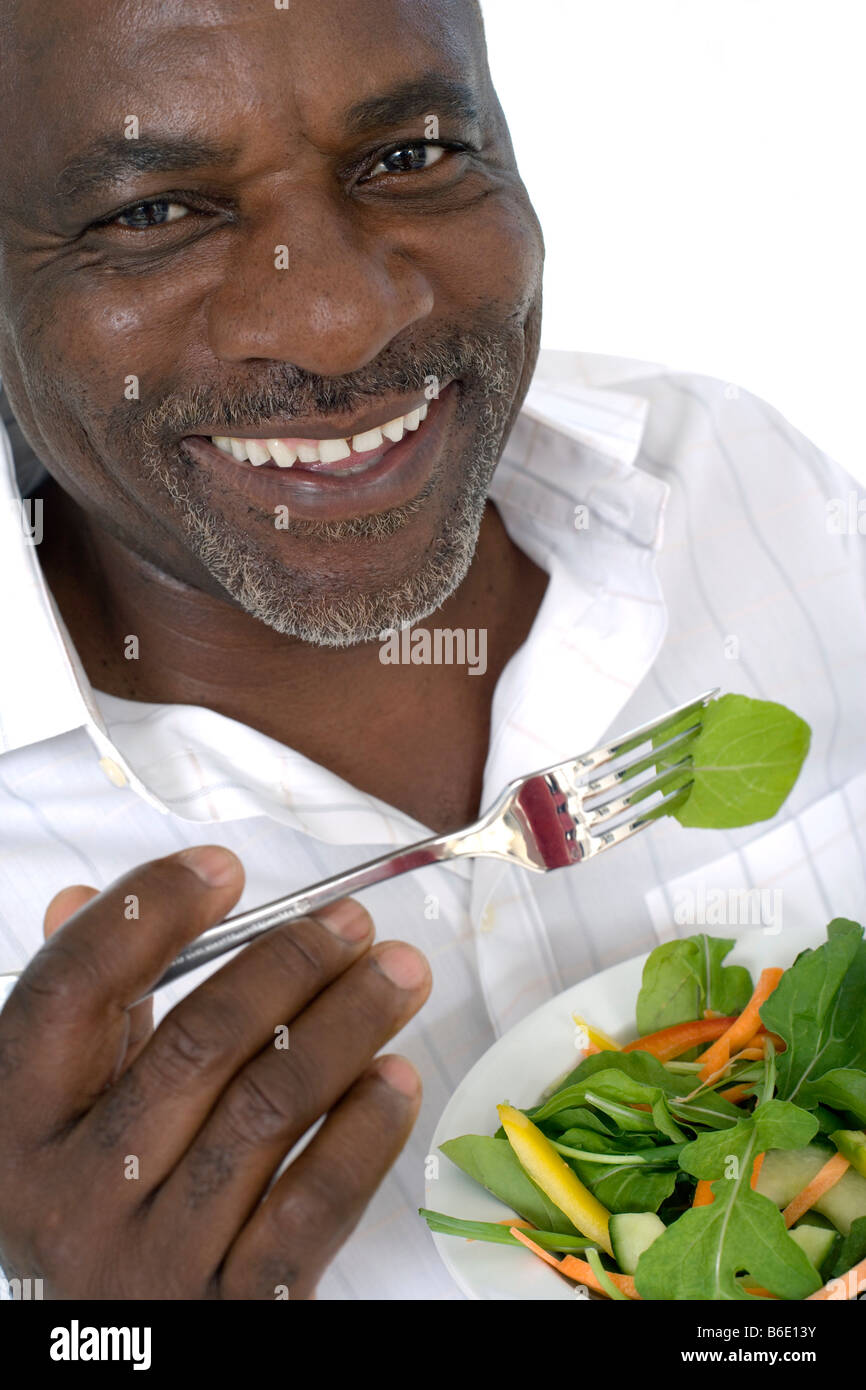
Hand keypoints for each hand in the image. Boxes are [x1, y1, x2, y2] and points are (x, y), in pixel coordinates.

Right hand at [0, 845, 429, 1298]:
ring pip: (267, 1109)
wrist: (116, 1351)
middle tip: (351, 925)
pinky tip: (395, 1076)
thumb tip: (80, 901)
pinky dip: (365, 1130)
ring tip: (399, 974)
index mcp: (14, 1123)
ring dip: (348, 1024)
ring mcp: (151, 1257)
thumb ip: (77, 1012)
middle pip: (196, 1041)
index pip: (72, 987)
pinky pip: (313, 1204)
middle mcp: (71, 1192)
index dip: (150, 913)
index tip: (224, 870)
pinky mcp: (233, 1307)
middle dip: (290, 963)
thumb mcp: (60, 1109)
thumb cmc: (96, 1201)